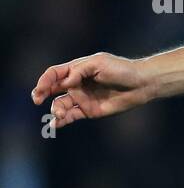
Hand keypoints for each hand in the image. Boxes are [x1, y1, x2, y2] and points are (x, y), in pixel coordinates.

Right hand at [32, 52, 155, 128]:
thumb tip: (65, 83)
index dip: (44, 80)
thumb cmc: (121, 70)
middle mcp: (77, 84)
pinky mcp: (89, 111)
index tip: (41, 89)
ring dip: (56, 108)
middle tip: (37, 100)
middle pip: (52, 89)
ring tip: (59, 113)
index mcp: (77, 69)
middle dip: (41, 94)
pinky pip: (71, 116)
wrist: (141, 84)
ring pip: (61, 104)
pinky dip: (62, 120)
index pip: (54, 74)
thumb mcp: (99, 63)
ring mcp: (82, 98)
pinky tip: (56, 124)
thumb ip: (79, 71)